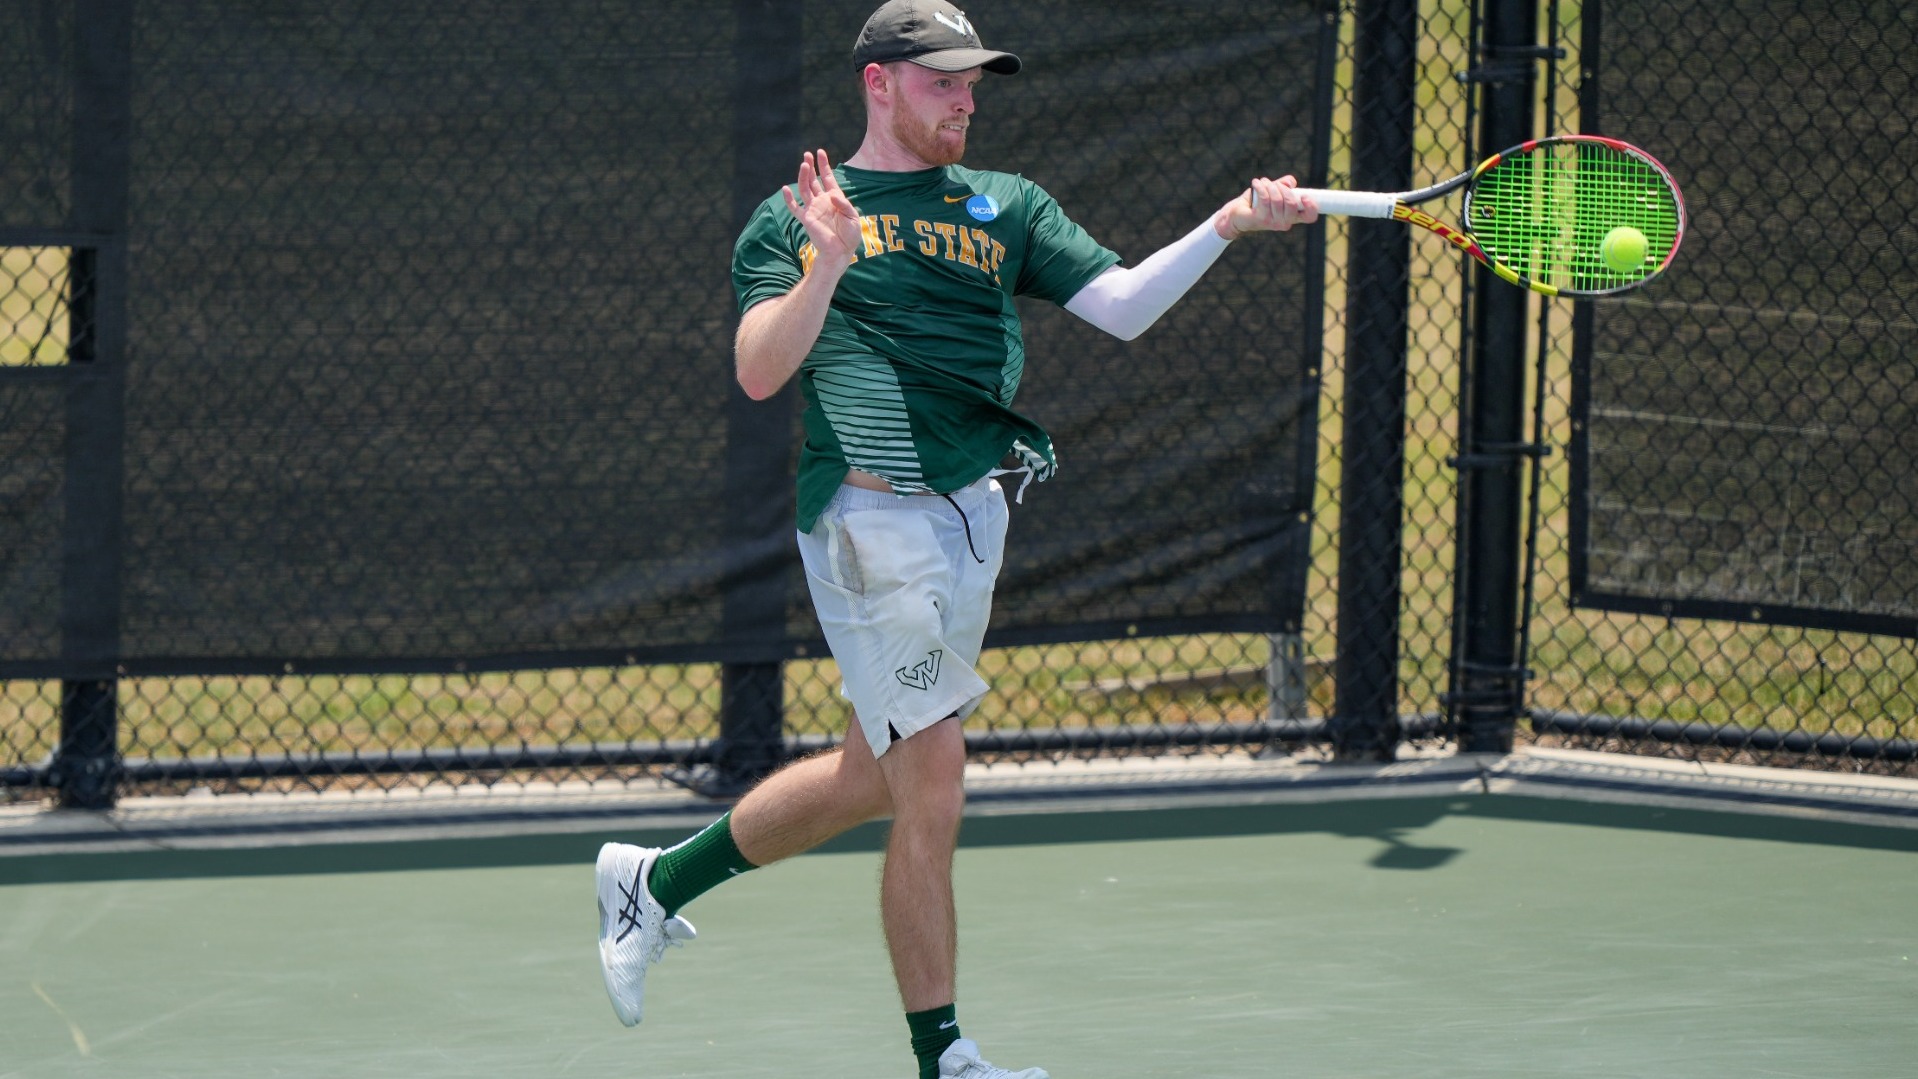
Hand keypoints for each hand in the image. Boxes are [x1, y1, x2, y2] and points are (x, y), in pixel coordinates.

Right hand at [781, 148, 862, 272]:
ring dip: (803, 177)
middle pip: (814, 180)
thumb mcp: (853, 217)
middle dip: (811, 167)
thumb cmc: (850, 235)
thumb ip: (844, 204)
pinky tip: (785, 189)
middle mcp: (822, 201)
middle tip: (807, 154)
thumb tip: (830, 195)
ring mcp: (813, 209)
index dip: (824, 165)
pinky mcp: (807, 219)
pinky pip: (795, 208)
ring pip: (805, 189)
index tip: (820, 152)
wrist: (841, 251)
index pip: (828, 177)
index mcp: (835, 198)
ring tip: (804, 165)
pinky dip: (789, 199)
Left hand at [1214, 175, 1318, 239]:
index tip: (1305, 196)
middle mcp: (1284, 223)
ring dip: (1269, 186)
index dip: (1312, 206)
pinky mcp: (1260, 219)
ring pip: (1277, 199)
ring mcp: (1272, 223)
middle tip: (1273, 184)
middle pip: (1292, 203)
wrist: (1236, 214)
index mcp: (1292, 216)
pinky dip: (1260, 187)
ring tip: (1262, 183)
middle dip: (1283, 188)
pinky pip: (1265, 198)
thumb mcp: (1273, 191)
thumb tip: (1291, 182)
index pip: (1310, 216)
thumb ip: (1284, 185)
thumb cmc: (1256, 202)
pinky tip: (1255, 183)